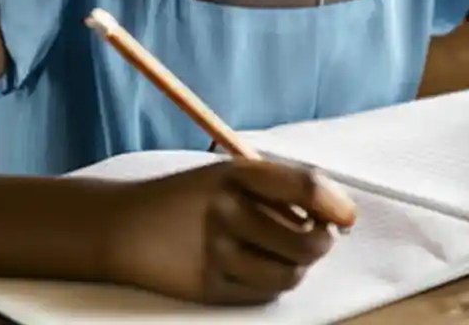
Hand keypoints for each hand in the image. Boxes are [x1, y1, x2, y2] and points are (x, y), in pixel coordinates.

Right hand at [105, 160, 357, 304]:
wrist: (121, 226)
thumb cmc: (187, 197)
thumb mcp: (225, 174)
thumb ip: (277, 187)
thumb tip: (336, 213)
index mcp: (235, 174)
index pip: (306, 186)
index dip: (337, 204)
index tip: (347, 216)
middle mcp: (227, 211)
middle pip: (307, 239)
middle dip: (323, 241)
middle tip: (319, 237)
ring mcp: (217, 253)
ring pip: (291, 273)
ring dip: (299, 266)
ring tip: (287, 253)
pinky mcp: (209, 288)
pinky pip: (264, 294)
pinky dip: (272, 283)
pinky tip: (257, 266)